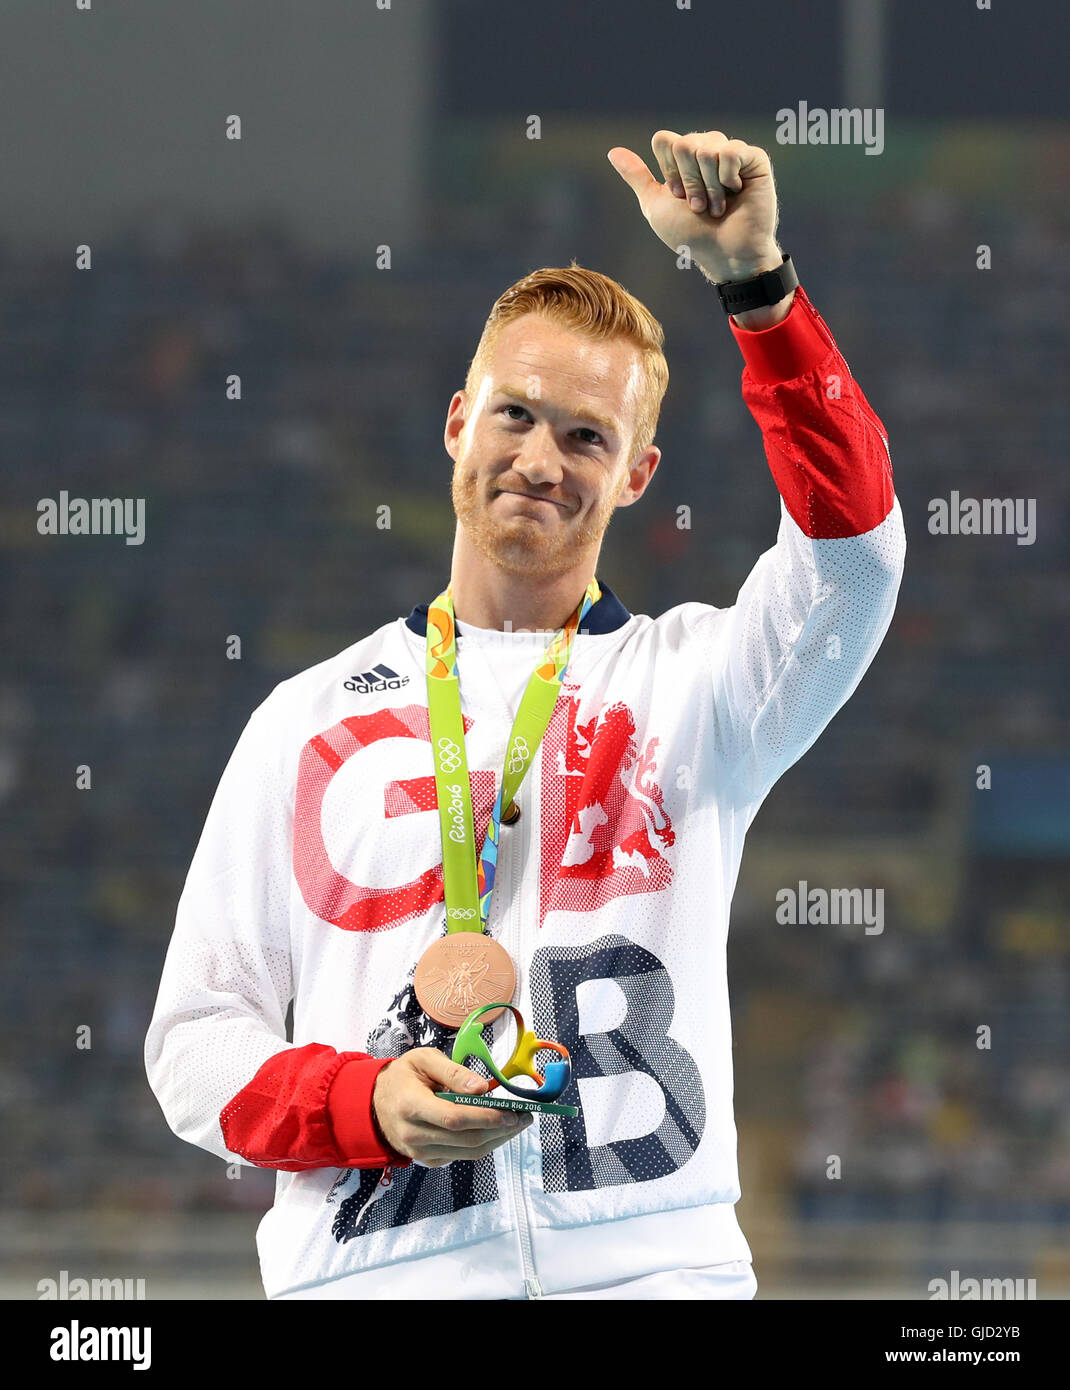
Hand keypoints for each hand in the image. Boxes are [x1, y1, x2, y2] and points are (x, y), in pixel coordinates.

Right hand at [371, 1048, 532, 1167]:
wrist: (374, 1104)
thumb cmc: (403, 1077)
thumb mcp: (423, 1060)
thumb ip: (453, 1072)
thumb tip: (483, 1088)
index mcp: (411, 1106)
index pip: (454, 1118)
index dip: (486, 1117)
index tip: (512, 1112)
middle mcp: (414, 1134)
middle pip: (466, 1139)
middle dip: (501, 1129)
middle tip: (525, 1116)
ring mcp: (420, 1152)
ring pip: (468, 1152)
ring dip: (498, 1139)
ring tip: (518, 1123)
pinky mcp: (428, 1160)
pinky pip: (462, 1156)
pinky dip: (484, 1144)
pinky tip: (496, 1129)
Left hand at [608, 130, 781, 285]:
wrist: (724, 255)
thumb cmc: (691, 236)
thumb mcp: (656, 206)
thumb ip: (637, 177)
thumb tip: (612, 151)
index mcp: (683, 158)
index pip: (664, 140)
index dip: (668, 172)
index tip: (678, 197)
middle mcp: (707, 150)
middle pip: (684, 143)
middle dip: (688, 181)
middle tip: (699, 206)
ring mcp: (731, 153)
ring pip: (707, 147)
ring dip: (708, 187)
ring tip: (718, 207)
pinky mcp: (754, 159)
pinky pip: (732, 151)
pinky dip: (727, 178)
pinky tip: (735, 192)